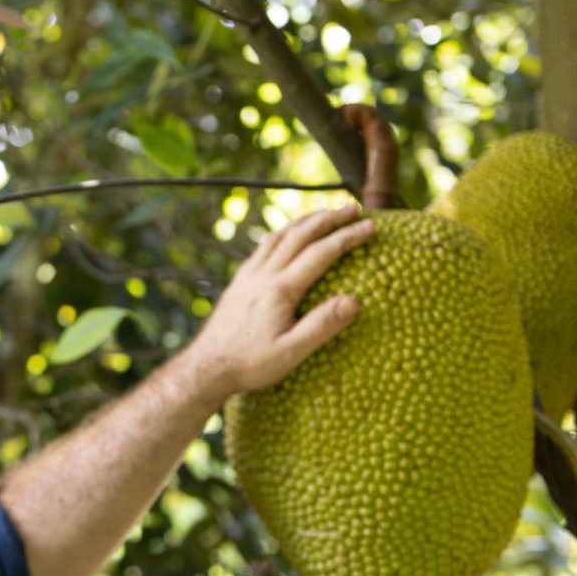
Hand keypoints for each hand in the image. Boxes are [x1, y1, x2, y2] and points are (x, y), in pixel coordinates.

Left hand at [183, 204, 374, 401]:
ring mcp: (248, 274)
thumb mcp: (291, 353)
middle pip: (300, 235)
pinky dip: (284, 232)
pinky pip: (264, 246)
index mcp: (280, 289)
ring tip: (326, 213)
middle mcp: (263, 274)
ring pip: (280, 236)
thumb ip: (322, 326)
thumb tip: (354, 301)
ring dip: (305, 221)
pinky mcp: (240, 280)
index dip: (347, 237)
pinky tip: (289, 235)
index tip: (370, 227)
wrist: (206, 367)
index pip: (321, 253)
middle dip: (329, 219)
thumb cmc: (250, 364)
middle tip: (353, 208)